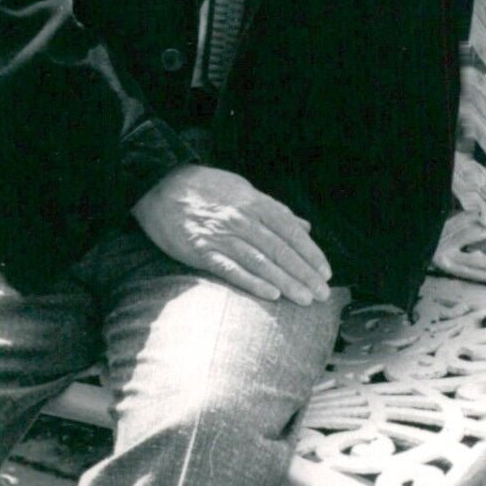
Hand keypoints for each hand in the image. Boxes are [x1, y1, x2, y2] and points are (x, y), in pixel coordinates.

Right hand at [132, 165, 331, 304]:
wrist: (159, 186)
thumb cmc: (205, 188)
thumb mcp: (243, 189)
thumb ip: (274, 209)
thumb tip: (304, 226)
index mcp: (255, 203)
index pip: (291, 231)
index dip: (311, 253)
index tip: (326, 272)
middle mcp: (242, 220)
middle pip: (281, 250)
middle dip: (305, 274)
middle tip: (323, 294)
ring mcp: (222, 236)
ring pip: (261, 263)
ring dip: (286, 282)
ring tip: (305, 299)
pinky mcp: (202, 251)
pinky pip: (232, 270)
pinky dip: (254, 283)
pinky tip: (272, 295)